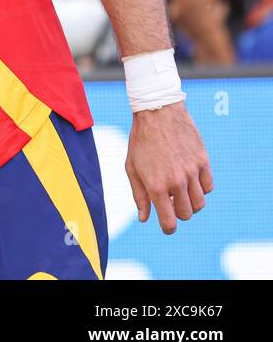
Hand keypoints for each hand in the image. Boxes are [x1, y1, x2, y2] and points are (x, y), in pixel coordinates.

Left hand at [125, 101, 213, 234]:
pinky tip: (190, 180)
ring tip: (180, 191)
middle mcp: (176, 182)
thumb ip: (139, 195)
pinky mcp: (203, 162)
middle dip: (178, 213)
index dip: (169, 229)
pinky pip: (209, 187)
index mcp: (156, 186)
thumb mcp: (131, 167)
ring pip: (200, 203)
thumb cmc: (140, 141)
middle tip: (170, 203)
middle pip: (186, 214)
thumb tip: (144, 218)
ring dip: (191, 202)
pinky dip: (201, 188)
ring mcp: (192, 172)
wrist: (157, 112)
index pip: (169, 222)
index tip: (168, 228)